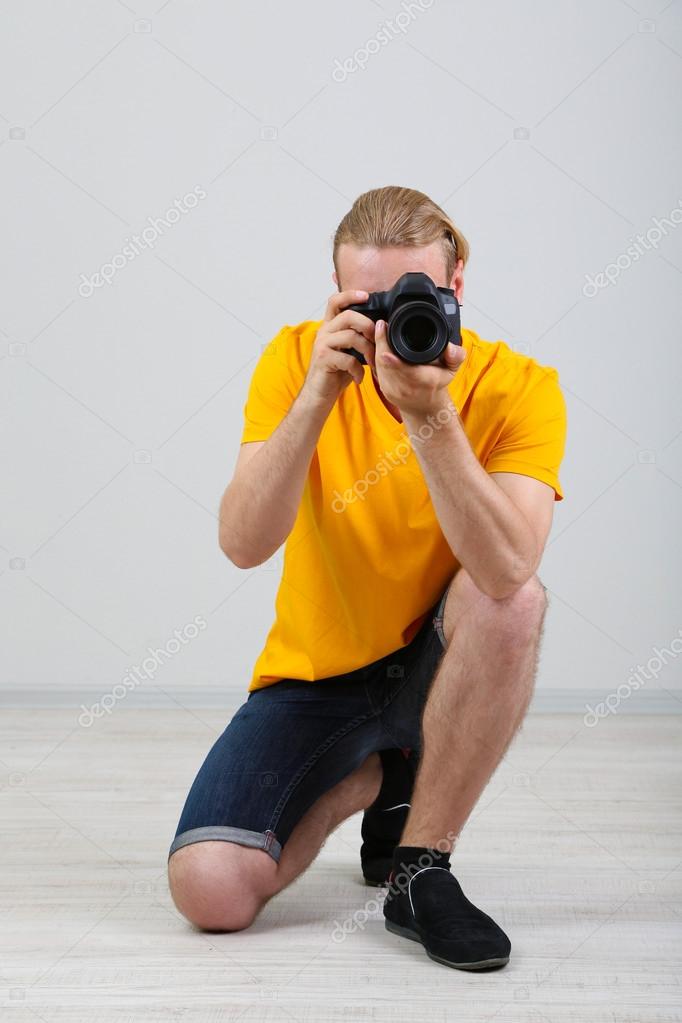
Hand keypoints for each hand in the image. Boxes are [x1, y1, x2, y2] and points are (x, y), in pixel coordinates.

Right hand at [301, 290, 375, 406]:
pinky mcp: (323, 359)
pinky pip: (348, 359)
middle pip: (348, 316)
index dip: (349, 295)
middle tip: (376, 340)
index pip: (335, 301)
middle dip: (368, 326)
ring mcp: (322, 344)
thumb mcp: (348, 351)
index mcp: (330, 327)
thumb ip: (357, 337)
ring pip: (351, 336)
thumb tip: (379, 327)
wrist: (320, 394)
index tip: (366, 295)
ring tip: (371, 363)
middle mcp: (324, 332)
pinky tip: (359, 377)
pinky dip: (358, 370)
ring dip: (367, 351)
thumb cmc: (336, 372)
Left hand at [373, 319, 465, 416]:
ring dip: (378, 346)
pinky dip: (376, 355)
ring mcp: (393, 390)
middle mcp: (406, 388)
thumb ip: (456, 356)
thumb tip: (450, 347)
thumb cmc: (437, 384)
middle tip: (382, 325)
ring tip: (381, 329)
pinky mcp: (384, 389)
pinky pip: (376, 369)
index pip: (407, 371)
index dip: (394, 361)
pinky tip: (379, 343)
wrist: (425, 406)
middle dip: (382, 343)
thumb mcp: (452, 369)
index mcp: (423, 381)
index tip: (386, 351)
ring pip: (379, 365)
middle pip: (387, 363)